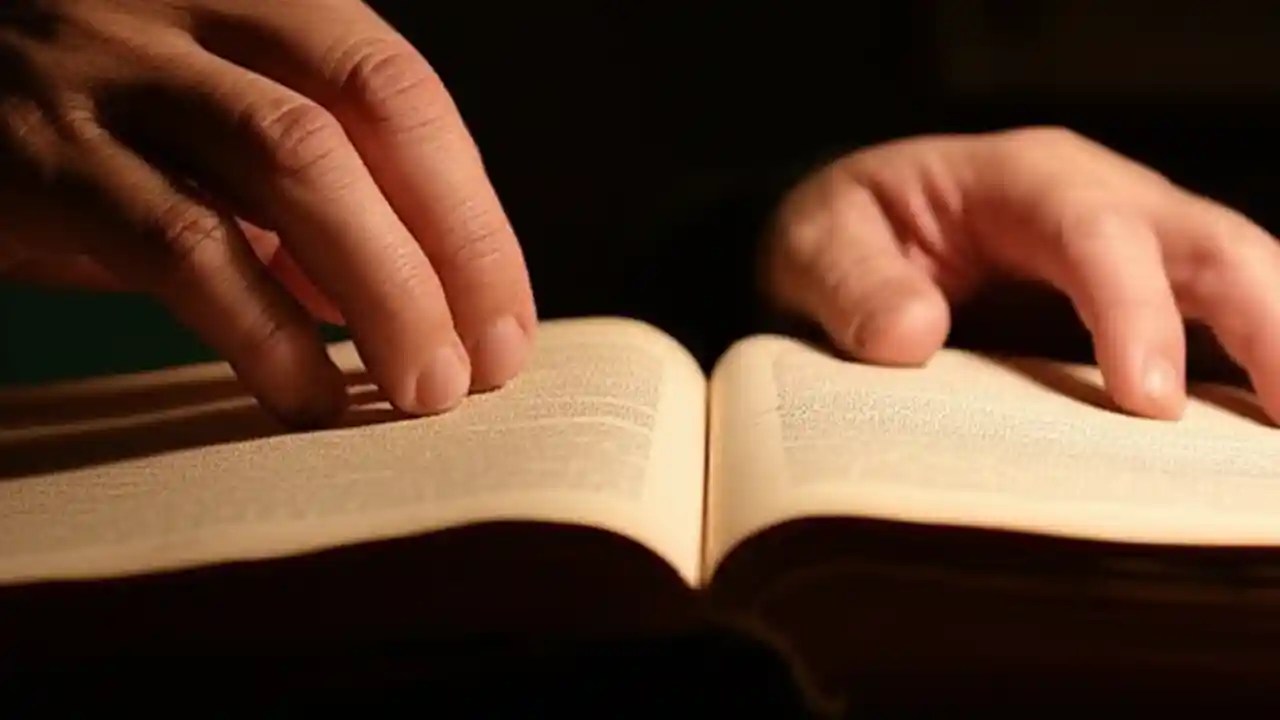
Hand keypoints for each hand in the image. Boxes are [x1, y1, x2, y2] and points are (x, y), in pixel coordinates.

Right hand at [0, 0, 535, 425]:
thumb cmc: (89, 121)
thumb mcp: (210, 134)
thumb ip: (307, 202)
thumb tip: (406, 303)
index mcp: (260, 0)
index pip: (401, 96)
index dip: (472, 217)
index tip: (507, 324)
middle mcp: (194, 9)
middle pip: (364, 122)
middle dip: (446, 257)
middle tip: (484, 371)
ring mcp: (112, 69)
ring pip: (292, 164)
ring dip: (381, 291)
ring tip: (423, 389)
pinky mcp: (40, 154)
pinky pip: (180, 242)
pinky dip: (261, 328)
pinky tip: (305, 394)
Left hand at [764, 126, 1279, 421]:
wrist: (854, 237)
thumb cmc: (844, 234)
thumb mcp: (816, 246)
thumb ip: (851, 284)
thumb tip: (909, 339)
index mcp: (1020, 178)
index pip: (1097, 233)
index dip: (1134, 310)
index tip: (1146, 402)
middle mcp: (1095, 200)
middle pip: (1207, 242)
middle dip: (1260, 322)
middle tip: (1279, 420)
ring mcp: (1130, 246)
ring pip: (1234, 276)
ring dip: (1275, 345)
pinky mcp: (1138, 294)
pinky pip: (1212, 322)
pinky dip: (1243, 371)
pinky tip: (1253, 433)